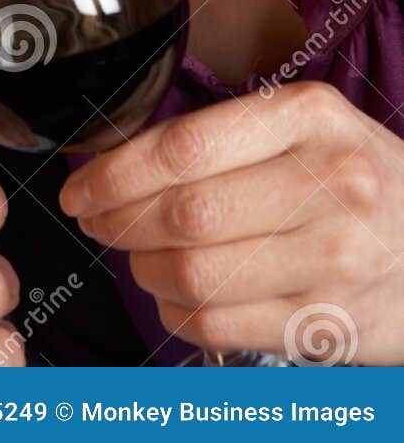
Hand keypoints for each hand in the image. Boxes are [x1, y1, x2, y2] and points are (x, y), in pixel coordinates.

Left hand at [59, 82, 403, 363]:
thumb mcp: (309, 125)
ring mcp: (335, 259)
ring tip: (140, 256)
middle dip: (119, 221)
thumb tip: (118, 159)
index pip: (186, 146)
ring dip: (145, 269)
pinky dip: (177, 313)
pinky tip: (175, 295)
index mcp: (311, 116)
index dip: (116, 172)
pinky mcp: (330, 324)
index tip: (81, 186)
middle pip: (185, 213)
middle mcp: (330, 183)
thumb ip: (227, 134)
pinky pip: (220, 326)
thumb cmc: (359, 177)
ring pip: (196, 275)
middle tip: (95, 221)